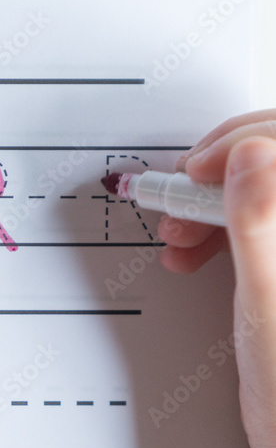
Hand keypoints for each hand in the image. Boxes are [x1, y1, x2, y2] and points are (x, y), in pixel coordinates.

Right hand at [159, 108, 275, 447]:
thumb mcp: (267, 304)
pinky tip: (193, 249)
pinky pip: (256, 226)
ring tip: (180, 227)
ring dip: (217, 199)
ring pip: (264, 194)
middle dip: (227, 168)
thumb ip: (260, 225)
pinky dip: (220, 228)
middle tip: (186, 189)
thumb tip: (251, 155)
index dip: (250, 142)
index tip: (204, 169)